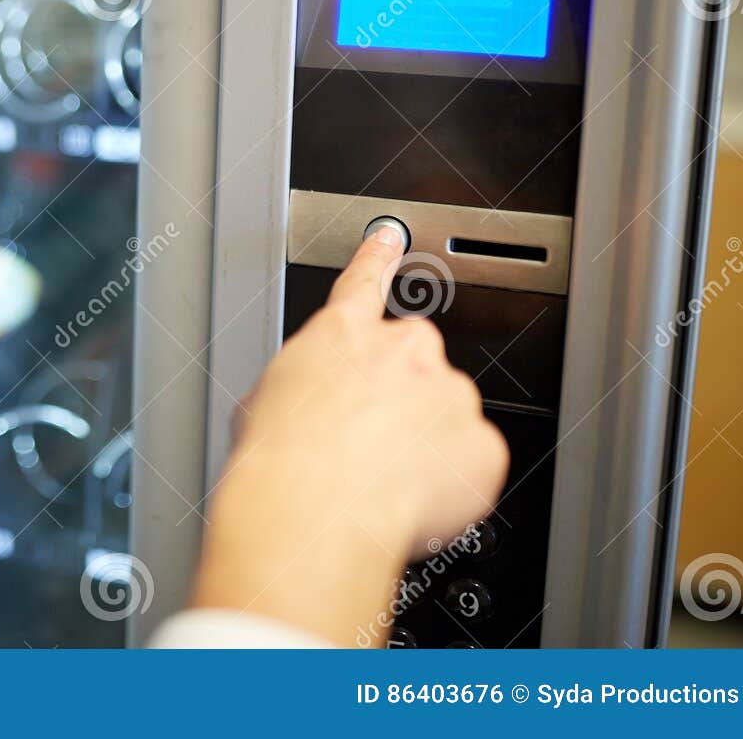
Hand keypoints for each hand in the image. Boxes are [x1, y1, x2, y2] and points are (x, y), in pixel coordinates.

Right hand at [190, 225, 508, 645]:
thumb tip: (304, 405)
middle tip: (368, 443)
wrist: (313, 506)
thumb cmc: (280, 458)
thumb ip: (300, 384)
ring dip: (424, 445)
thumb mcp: (262, 402)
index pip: (363, 281)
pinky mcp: (481, 443)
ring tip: (381, 482)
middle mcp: (404, 350)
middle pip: (413, 366)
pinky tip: (410, 500)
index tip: (391, 237)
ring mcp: (449, 393)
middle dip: (399, 400)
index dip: (378, 258)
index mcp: (342, 334)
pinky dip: (450, 485)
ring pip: (446, 419)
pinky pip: (472, 464)